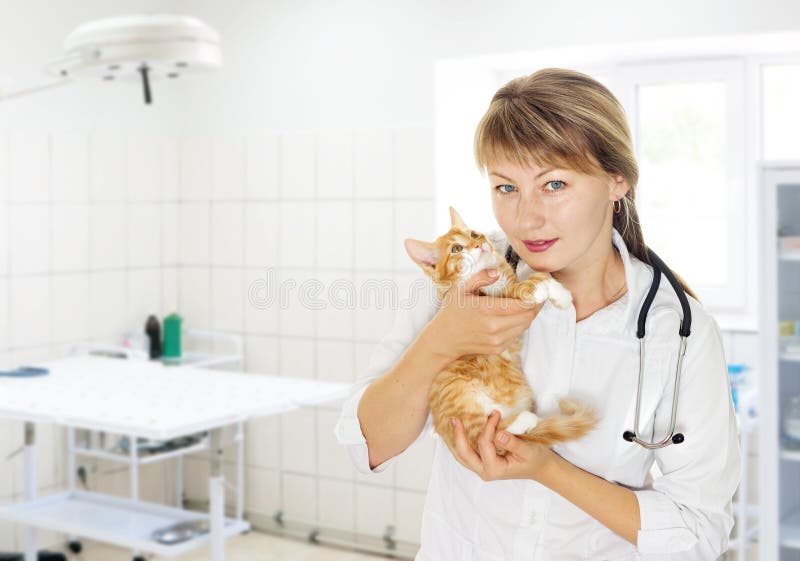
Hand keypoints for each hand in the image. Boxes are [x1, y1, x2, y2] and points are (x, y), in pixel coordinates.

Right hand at [424, 269, 542, 361]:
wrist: (443, 340)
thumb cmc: (451, 313)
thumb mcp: (460, 289)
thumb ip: (479, 278)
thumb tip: (496, 273)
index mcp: (486, 309)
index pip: (521, 304)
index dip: (533, 297)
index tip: (538, 290)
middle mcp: (494, 327)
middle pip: (527, 317)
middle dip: (534, 306)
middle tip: (536, 296)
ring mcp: (496, 340)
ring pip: (524, 327)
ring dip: (528, 316)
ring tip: (526, 305)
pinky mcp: (497, 348)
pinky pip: (515, 336)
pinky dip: (518, 326)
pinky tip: (513, 317)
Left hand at [446, 410, 555, 481]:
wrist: (541, 468)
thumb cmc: (536, 460)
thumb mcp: (529, 451)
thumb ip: (514, 444)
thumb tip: (499, 434)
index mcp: (495, 469)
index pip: (484, 444)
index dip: (488, 427)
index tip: (495, 413)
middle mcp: (485, 471)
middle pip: (464, 454)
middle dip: (458, 435)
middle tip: (454, 418)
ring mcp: (482, 468)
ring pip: (462, 455)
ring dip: (456, 439)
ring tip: (452, 423)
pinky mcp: (482, 462)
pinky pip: (467, 453)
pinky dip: (461, 442)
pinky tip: (458, 430)